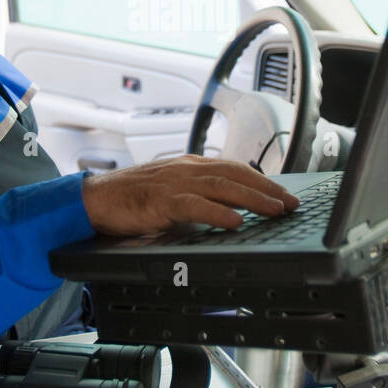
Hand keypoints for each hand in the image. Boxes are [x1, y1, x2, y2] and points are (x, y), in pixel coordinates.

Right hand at [80, 154, 300, 236]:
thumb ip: (198, 198)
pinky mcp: (161, 201)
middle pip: (235, 175)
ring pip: (222, 187)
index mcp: (190, 165)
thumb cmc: (132, 198)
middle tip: (291, 204)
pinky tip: (236, 222)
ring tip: (274, 211)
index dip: (263, 181)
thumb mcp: (171, 192)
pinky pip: (195, 205)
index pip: (235, 168)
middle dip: (267, 190)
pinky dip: (218, 213)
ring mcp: (174, 183)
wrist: (96, 199)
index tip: (284, 194)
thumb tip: (230, 211)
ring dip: (252, 199)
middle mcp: (186, 169)